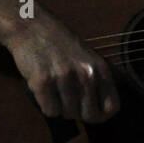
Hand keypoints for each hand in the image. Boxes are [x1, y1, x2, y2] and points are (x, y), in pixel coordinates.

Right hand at [3, 10, 120, 122]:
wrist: (31, 26)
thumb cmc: (59, 45)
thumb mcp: (88, 58)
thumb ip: (97, 81)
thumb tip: (102, 114)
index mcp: (100, 68)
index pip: (112, 107)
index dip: (101, 115)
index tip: (90, 113)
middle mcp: (86, 74)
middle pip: (89, 116)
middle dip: (78, 113)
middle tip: (67, 98)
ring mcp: (65, 78)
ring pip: (67, 115)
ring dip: (59, 106)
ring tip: (54, 87)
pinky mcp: (43, 82)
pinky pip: (50, 111)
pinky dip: (45, 105)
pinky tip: (43, 88)